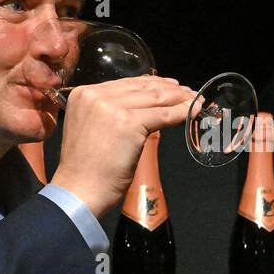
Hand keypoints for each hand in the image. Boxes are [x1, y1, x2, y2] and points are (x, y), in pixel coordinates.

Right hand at [49, 75, 194, 216]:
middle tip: (187, 92)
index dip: (151, 83)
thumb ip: (109, 113)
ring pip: (155, 98)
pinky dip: (180, 112)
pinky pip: (162, 115)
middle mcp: (95, 95)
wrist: (79, 191)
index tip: (170, 85)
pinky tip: (192, 112)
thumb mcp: (92, 128)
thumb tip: (141, 106)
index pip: (125, 83)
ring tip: (194, 100)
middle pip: (141, 87)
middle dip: (169, 89)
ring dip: (178, 98)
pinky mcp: (129, 123)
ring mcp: (112, 107)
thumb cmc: (86, 169)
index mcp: (83, 94)